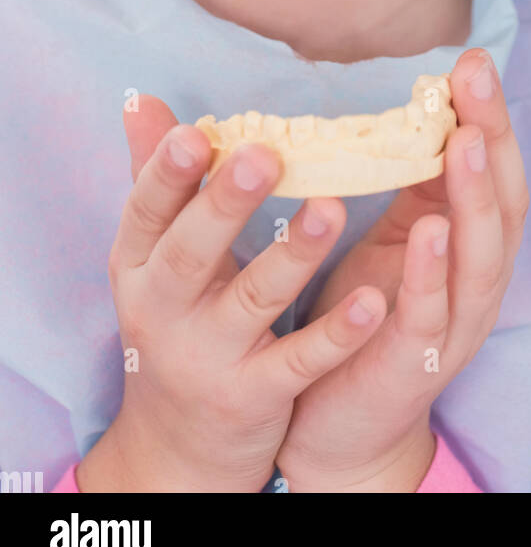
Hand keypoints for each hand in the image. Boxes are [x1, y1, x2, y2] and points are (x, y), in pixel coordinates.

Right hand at [77, 97, 386, 492]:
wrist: (179, 446)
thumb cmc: (179, 320)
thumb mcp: (156, 257)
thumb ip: (156, 179)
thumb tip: (141, 100)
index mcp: (140, 265)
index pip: (145, 213)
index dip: (165, 175)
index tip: (195, 133)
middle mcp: (164, 311)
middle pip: (190, 253)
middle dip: (224, 205)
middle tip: (263, 156)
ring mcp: (209, 357)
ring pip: (253, 301)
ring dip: (293, 255)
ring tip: (333, 209)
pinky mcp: (256, 397)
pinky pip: (299, 361)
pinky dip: (335, 335)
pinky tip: (373, 302)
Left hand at [276, 48, 528, 491]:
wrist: (343, 422)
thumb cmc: (370, 313)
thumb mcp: (396, 236)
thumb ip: (414, 182)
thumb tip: (421, 104)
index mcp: (471, 243)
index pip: (496, 170)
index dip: (490, 116)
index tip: (473, 59)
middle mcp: (478, 280)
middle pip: (504, 204)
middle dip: (494, 138)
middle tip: (475, 79)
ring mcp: (455, 324)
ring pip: (482, 258)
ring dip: (478, 198)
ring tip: (467, 143)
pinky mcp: (417, 363)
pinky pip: (431, 315)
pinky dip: (433, 273)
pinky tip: (429, 232)